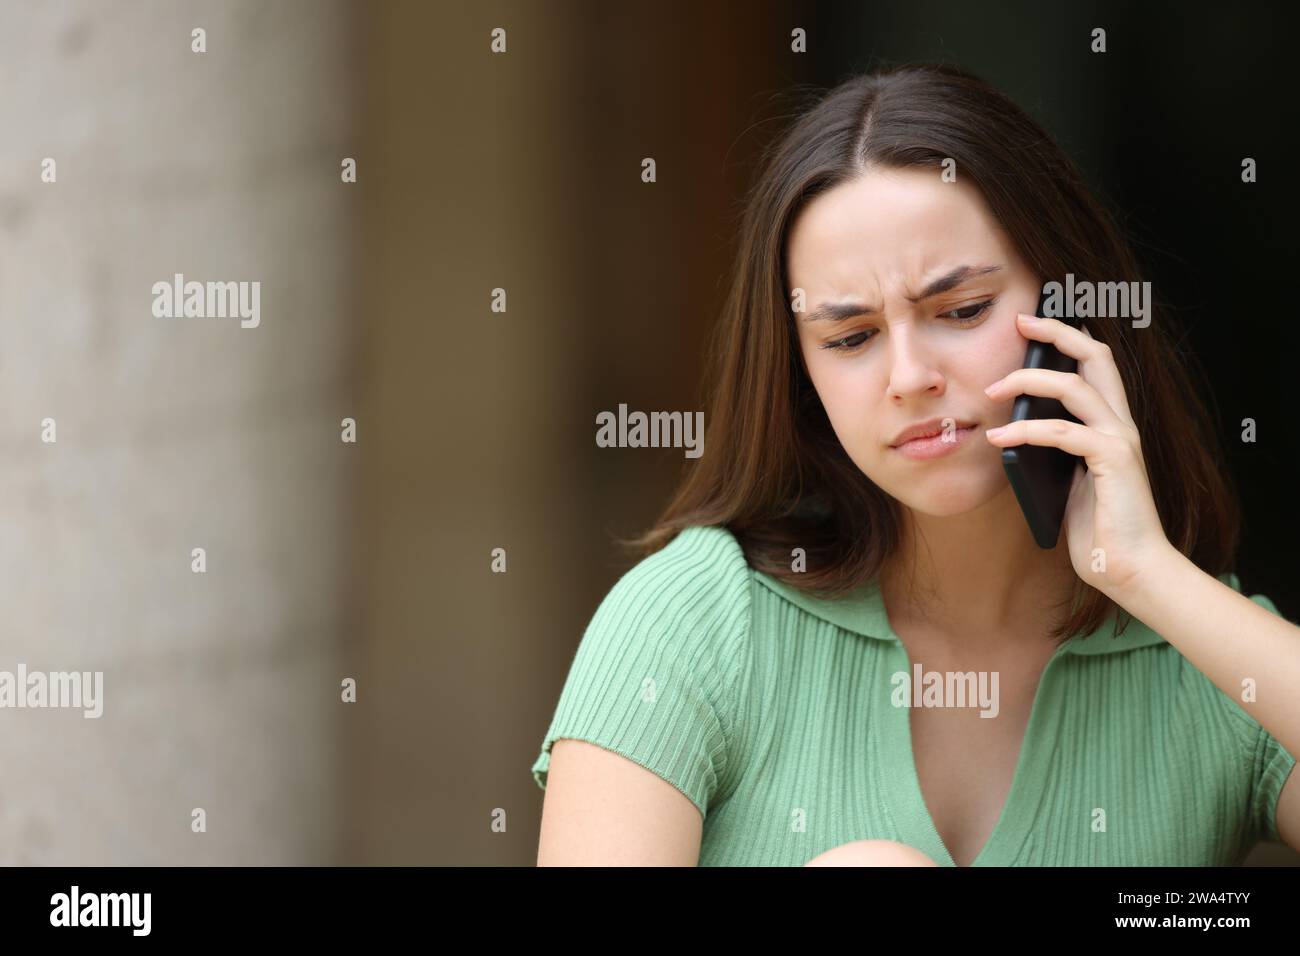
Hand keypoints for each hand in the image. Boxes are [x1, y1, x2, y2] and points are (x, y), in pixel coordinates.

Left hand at [982, 313, 1172, 596]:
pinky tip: (998, 436)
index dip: (1066, 337)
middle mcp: (1121, 424)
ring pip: (1076, 387)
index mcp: (1111, 424)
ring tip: (992, 391)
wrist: (1130, 568)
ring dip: (1028, 382)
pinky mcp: (1113, 462)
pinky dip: (1027, 430)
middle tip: (1020, 323)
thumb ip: (1050, 451)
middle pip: (1096, 356)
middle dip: (1057, 333)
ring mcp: (1120, 440)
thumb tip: (1009, 431)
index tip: (1030, 324)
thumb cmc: (1097, 528)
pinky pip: (1064, 432)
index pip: (1095, 364)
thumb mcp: (1066, 479)